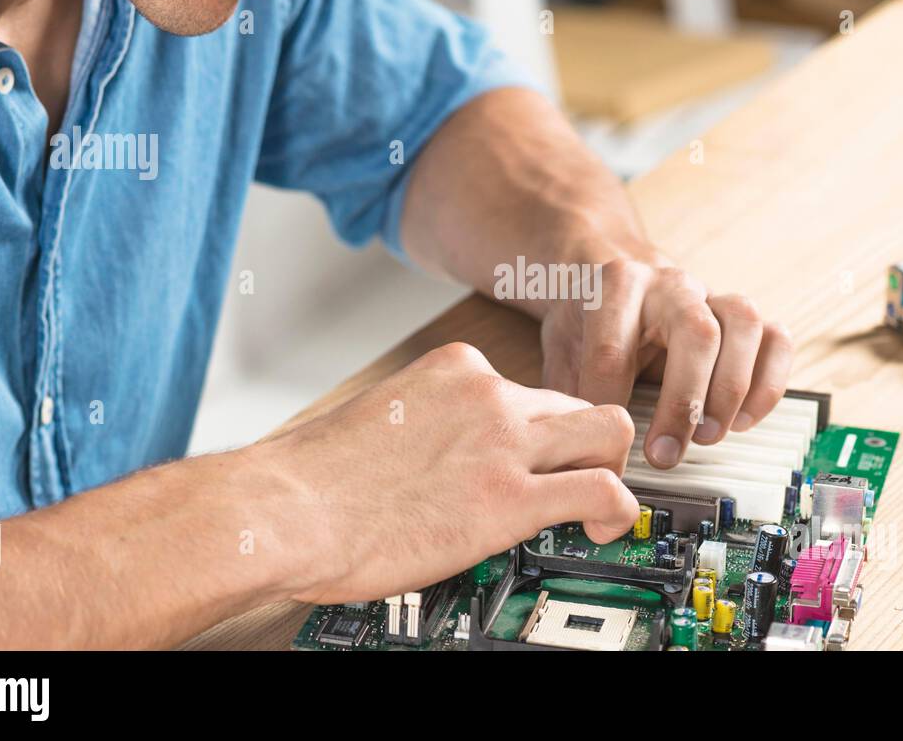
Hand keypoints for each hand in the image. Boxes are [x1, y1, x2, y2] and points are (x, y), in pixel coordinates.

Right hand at [251, 342, 638, 603]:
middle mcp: (488, 394)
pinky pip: (603, 491)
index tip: (535, 461)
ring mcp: (504, 442)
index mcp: (455, 370)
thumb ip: (432, 424)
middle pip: (578, 405)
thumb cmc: (312, 478)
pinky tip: (600, 531)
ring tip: (595, 508)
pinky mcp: (511, 499)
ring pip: (609, 432)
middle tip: (571, 484)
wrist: (283, 511)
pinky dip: (619, 512)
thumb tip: (449, 459)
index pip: (531, 389)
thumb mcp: (384, 418)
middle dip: (584, 447)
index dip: (540, 433)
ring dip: (613, 469)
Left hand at [540, 260, 793, 468]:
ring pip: (744, 326)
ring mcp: (712, 295)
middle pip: (696, 333)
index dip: (611, 404)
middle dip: (684, 402)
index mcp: (617, 286)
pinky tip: (744, 420)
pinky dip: (768, 383)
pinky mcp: (740, 316)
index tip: (608, 448)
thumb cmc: (588, 322)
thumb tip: (578, 450)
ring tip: (709, 435)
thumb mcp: (562, 348)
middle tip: (666, 453)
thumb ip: (568, 391)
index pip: (614, 349)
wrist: (611, 272)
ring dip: (732, 389)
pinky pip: (775, 339)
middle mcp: (670, 285)